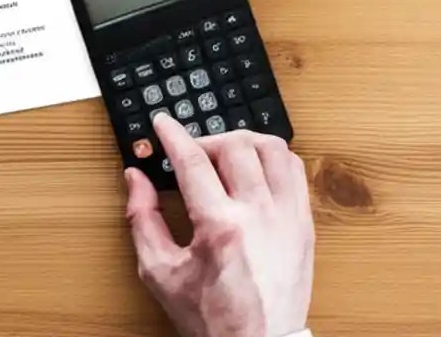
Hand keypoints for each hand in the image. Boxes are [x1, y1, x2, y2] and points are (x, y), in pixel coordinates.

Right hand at [125, 114, 313, 336]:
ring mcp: (288, 217)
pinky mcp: (304, 224)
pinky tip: (254, 168)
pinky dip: (273, 157)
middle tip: (189, 151)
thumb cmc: (210, 317)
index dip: (173, 135)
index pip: (193, 160)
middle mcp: (259, 215)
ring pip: (272, 148)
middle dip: (205, 139)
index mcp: (220, 227)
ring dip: (243, 142)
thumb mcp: (159, 272)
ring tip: (224, 154)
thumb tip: (135, 179)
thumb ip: (142, 218)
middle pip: (234, 145)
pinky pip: (295, 169)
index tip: (162, 123)